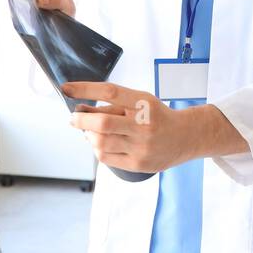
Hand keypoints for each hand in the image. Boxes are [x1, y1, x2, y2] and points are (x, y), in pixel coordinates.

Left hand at [62, 82, 196, 172]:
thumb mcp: (139, 102)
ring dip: (88, 136)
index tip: (67, 88)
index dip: (86, 89)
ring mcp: (141, 147)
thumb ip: (111, 105)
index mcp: (144, 103)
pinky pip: (105, 158)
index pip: (111, 92)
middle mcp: (144, 125)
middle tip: (74, 118)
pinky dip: (97, 149)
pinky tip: (102, 143)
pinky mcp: (138, 164)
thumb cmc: (157, 116)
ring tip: (92, 131)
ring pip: (100, 143)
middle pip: (102, 123)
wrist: (185, 137)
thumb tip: (80, 108)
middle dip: (80, 120)